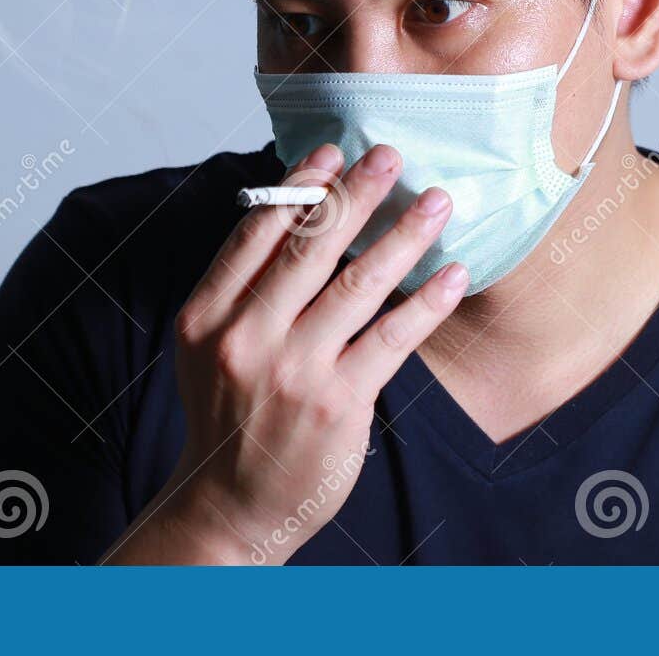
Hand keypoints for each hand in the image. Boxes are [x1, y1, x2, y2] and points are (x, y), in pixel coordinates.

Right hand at [102, 142, 464, 564]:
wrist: (229, 505)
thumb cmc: (229, 412)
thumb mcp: (209, 344)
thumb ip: (242, 285)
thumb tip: (294, 209)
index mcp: (206, 313)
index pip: (256, 233)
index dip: (299, 186)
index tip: (332, 152)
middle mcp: (245, 337)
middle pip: (310, 247)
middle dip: (355, 193)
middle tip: (390, 154)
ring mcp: (293, 371)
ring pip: (358, 283)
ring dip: (403, 234)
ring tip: (436, 201)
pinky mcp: (337, 402)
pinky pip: (392, 337)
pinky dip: (427, 301)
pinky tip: (452, 273)